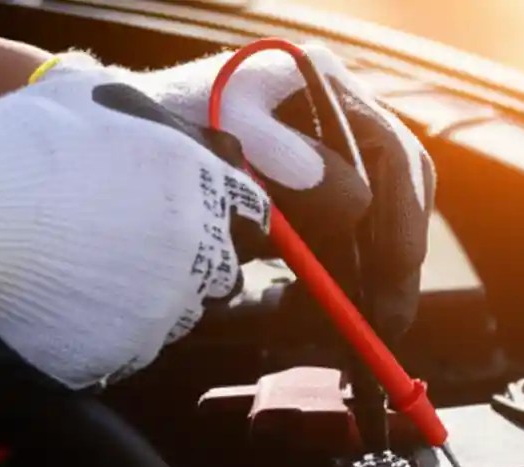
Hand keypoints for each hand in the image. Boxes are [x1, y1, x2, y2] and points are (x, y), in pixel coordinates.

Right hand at [0, 69, 270, 388]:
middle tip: (138, 257)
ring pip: (178, 317)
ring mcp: (165, 309)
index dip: (230, 222)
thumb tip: (196, 146)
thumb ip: (166, 132)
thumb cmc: (26, 144)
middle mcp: (199, 253)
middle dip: (193, 269)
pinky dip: (110, 335)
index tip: (207, 228)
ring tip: (92, 281)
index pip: (252, 216)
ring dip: (151, 303)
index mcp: (204, 189)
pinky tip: (70, 309)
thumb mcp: (109, 103)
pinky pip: (131, 350)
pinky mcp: (126, 352)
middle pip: (223, 276)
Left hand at [45, 44, 435, 340]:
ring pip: (372, 222)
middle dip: (391, 259)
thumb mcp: (227, 133)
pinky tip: (312, 307)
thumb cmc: (167, 123)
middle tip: (385, 318)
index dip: (403, 220)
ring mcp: (324, 155)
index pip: (393, 157)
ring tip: (354, 321)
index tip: (395, 273)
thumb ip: (286, 161)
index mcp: (323, 89)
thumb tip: (355, 202)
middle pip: (396, 193)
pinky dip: (332, 276)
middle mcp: (335, 119)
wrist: (120, 134)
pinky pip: (338, 239)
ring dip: (364, 275)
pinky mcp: (305, 193)